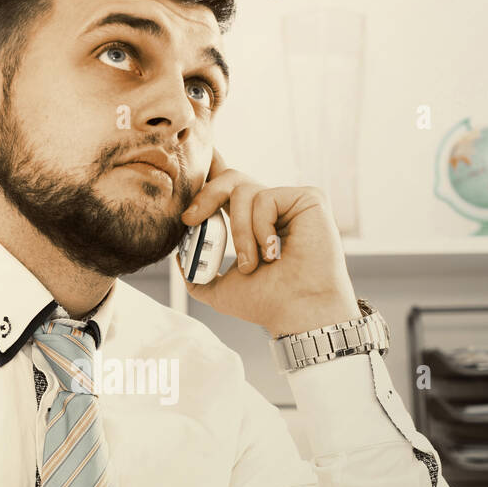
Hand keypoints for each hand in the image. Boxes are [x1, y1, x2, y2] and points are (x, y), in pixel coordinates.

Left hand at [179, 149, 360, 335]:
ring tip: (252, 263)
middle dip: (206, 195)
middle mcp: (272, 208)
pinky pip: (265, 198)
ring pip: (243, 191)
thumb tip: (179, 257)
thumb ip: (196, 275)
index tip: (187, 187)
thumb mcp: (219, 291)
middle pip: (231, 178)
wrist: (296, 312)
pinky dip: (260, 227)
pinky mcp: (308, 198)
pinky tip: (274, 252)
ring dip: (239, 232)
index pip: (228, 188)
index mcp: (253, 222)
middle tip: (191, 220)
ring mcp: (290, 202)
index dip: (209, 174)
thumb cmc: (267, 303)